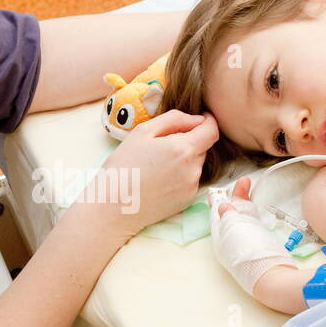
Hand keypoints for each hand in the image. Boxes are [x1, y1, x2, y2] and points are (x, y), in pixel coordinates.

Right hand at [90, 109, 219, 235]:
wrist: (114, 207)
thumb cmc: (123, 166)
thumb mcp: (142, 132)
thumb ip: (174, 119)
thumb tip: (198, 119)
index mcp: (183, 149)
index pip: (211, 130)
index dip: (207, 121)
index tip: (198, 119)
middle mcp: (193, 169)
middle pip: (202, 147)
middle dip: (189, 142)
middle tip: (161, 146)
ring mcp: (191, 187)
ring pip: (196, 164)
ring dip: (184, 159)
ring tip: (157, 165)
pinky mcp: (188, 200)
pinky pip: (190, 180)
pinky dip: (180, 175)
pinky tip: (160, 180)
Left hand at [207, 176, 295, 295]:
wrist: (271, 276)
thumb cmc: (249, 249)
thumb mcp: (233, 227)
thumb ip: (228, 214)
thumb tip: (222, 205)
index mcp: (220, 238)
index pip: (217, 215)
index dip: (218, 201)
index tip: (217, 190)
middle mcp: (230, 242)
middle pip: (231, 215)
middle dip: (235, 197)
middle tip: (243, 182)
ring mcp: (246, 244)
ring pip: (243, 219)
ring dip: (245, 202)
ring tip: (248, 187)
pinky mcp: (261, 246)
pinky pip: (253, 226)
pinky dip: (253, 213)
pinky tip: (254, 208)